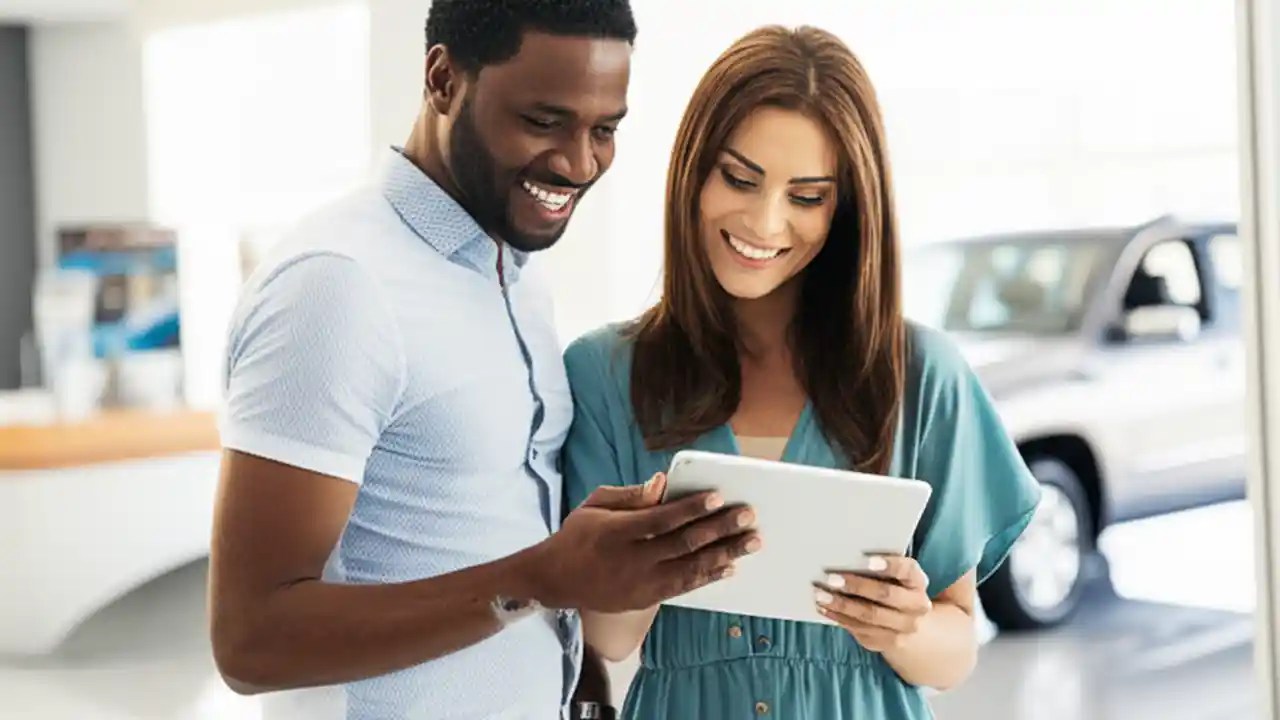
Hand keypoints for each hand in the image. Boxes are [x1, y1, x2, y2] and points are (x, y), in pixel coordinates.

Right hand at [529, 473, 760, 612]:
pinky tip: (729, 567)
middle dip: (720, 529)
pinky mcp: (645, 599)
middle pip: (683, 544)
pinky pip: (684, 588)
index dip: (691, 508)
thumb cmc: (577, 535)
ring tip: (751, 543)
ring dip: (725, 555)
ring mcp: (640, 584)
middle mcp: (631, 560)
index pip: (661, 520)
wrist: (555, 581)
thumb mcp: (594, 505)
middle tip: (748, 517)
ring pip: (690, 569)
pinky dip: (708, 577)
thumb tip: (662, 482)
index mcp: (617, 532)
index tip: (718, 497)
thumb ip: (629, 495)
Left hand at [815, 555, 931, 652]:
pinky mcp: (888, 642)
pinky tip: (824, 608)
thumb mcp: (895, 574)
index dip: (888, 565)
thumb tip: (845, 556)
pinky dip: (839, 618)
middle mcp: (917, 606)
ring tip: (820, 595)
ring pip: (870, 616)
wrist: (909, 621)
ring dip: (841, 605)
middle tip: (830, 578)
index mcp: (917, 581)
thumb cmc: (894, 586)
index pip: (906, 570)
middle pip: (886, 595)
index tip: (866, 560)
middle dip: (857, 586)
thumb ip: (879, 565)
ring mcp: (904, 628)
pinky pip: (860, 630)